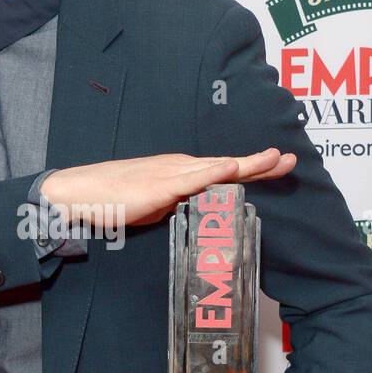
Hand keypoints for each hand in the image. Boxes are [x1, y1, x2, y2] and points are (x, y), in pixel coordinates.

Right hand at [42, 148, 295, 227]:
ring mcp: (172, 174)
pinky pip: (193, 179)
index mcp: (182, 172)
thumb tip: (195, 212)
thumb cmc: (116, 198)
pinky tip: (232, 168)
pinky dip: (215, 172)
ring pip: (217, 168)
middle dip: (260, 164)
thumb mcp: (156, 205)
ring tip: (273, 159)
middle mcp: (182, 168)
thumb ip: (179, 206)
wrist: (82, 192)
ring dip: (247, 164)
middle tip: (289, 160)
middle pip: (228, 166)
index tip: (278, 164)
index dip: (253, 167)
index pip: (224, 170)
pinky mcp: (160, 185)